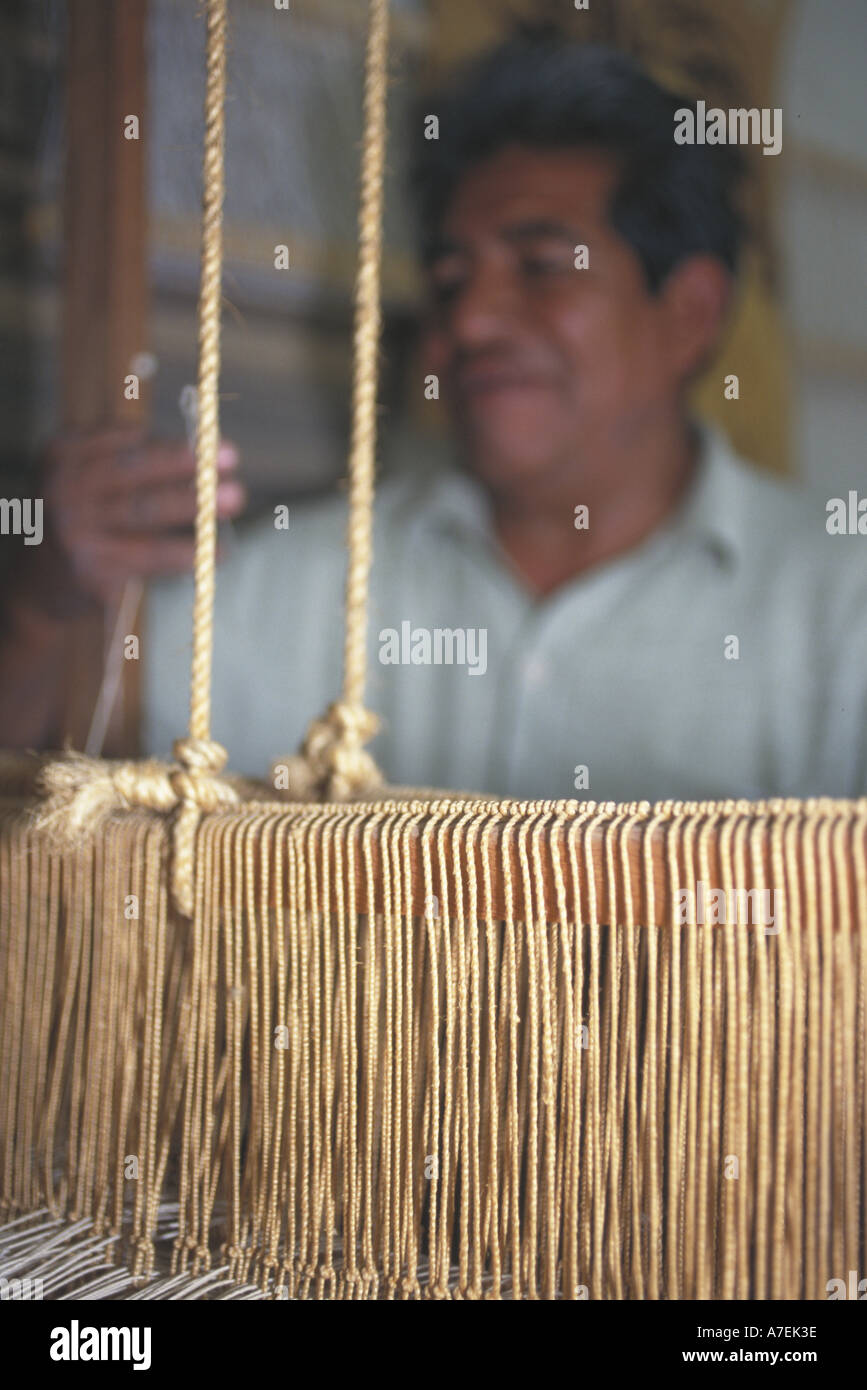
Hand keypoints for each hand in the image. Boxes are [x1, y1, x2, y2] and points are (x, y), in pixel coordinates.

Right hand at [21, 425, 246, 616]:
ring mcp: (75, 530)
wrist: (40, 585)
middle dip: (187, 464)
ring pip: (146, 512)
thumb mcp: (89, 479)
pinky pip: (152, 556)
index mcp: (63, 454)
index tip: (211, 440)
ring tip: (235, 497)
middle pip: (136, 471)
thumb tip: (205, 454)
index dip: (172, 442)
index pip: (125, 441)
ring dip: (196, 505)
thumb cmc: (83, 520)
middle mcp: (63, 489)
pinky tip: (218, 552)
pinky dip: (190, 553)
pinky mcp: (93, 569)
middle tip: (232, 457)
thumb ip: (132, 462)